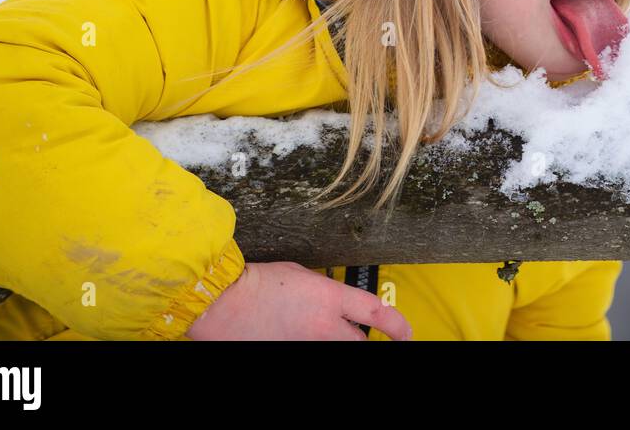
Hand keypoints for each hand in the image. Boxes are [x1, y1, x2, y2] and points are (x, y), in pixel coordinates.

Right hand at [186, 260, 413, 339]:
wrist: (223, 304)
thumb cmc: (256, 284)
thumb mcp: (300, 275)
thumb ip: (324, 290)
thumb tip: (335, 299)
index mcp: (329, 299)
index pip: (377, 313)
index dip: (399, 326)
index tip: (406, 334)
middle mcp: (323, 327)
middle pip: (361, 344)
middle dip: (363, 341)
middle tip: (360, 336)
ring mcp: (306, 346)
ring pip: (338, 351)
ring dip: (336, 343)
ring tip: (318, 331)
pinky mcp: (290, 355)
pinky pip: (309, 354)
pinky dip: (310, 346)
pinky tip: (294, 335)